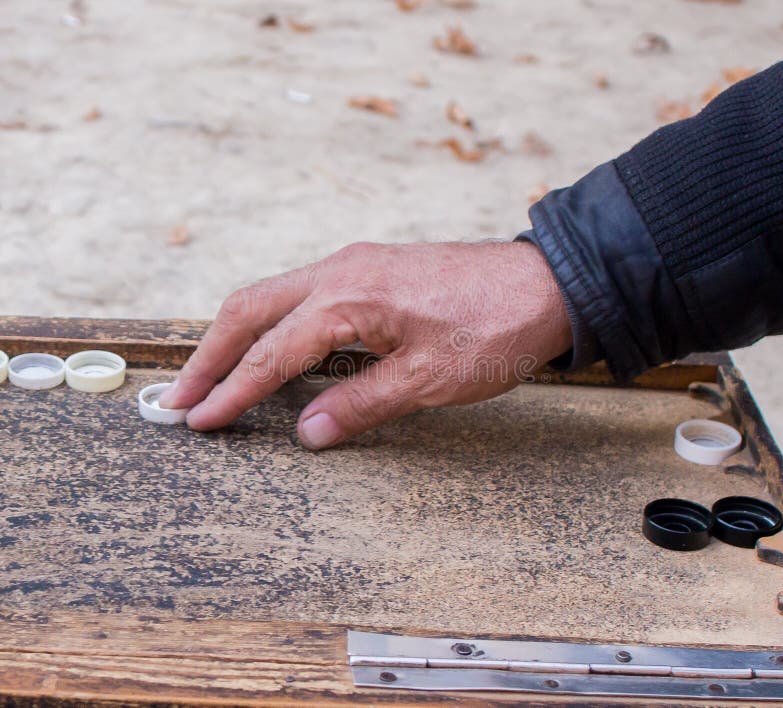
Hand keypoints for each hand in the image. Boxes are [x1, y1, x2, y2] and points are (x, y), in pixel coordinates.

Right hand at [158, 240, 571, 448]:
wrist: (544, 283)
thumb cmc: (494, 328)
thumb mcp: (429, 379)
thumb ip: (360, 403)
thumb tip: (305, 433)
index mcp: (347, 298)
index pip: (271, 353)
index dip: (232, 392)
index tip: (198, 422)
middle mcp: (339, 270)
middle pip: (249, 310)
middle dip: (210, 357)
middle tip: (179, 400)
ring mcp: (352, 263)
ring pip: (270, 295)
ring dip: (235, 336)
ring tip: (210, 377)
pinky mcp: (368, 268)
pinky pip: (300, 293)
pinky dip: (270, 323)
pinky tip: (269, 349)